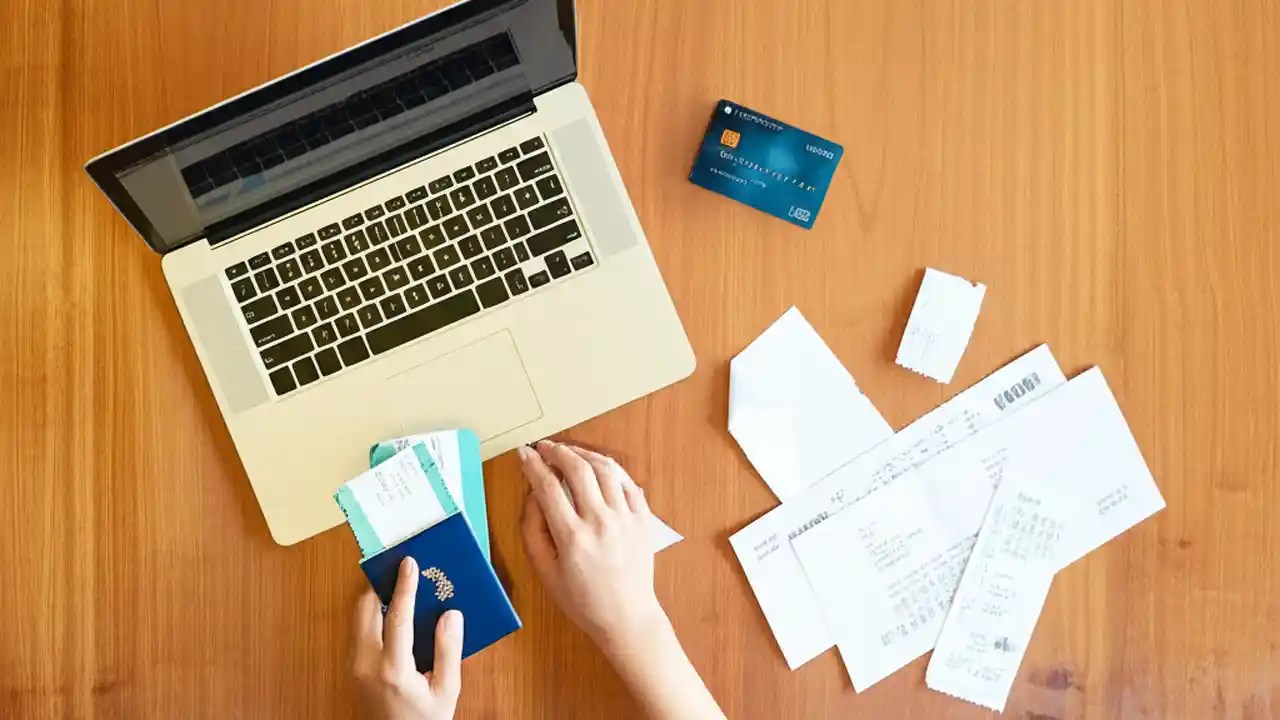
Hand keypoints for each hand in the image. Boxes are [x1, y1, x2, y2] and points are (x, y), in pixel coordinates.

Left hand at [352, 556, 463, 719]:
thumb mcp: (446, 691)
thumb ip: (449, 651)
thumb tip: (450, 614)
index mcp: (393, 670)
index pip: (397, 617)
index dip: (404, 587)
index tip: (409, 563)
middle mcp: (366, 665)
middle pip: (365, 609)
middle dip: (381, 585)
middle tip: (401, 569)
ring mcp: (355, 667)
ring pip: (358, 618)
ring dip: (375, 599)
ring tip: (398, 586)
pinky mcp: (353, 669)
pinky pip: (358, 631)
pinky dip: (372, 615)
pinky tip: (392, 613)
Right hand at [518, 440, 666, 654]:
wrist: (626, 616)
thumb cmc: (581, 599)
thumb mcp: (544, 571)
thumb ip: (532, 530)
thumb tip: (533, 494)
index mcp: (572, 537)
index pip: (548, 487)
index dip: (533, 464)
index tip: (524, 453)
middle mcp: (600, 522)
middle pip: (577, 469)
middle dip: (557, 451)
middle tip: (544, 447)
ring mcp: (625, 518)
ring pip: (605, 468)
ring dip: (583, 454)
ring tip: (569, 453)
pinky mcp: (643, 518)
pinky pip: (627, 482)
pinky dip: (609, 469)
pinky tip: (596, 468)